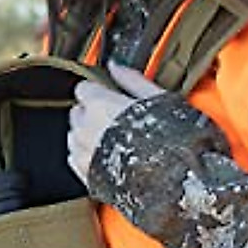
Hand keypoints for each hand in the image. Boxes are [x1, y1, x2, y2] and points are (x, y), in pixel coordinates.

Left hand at [68, 60, 164, 183]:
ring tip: (114, 139)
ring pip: (74, 135)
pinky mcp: (85, 174)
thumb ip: (131, 80)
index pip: (83, 88)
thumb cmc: (170, 140)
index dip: (99, 91)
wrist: (173, 181)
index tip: (111, 96)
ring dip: (87, 134)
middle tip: (117, 119)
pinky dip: (86, 154)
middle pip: (77, 112)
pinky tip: (105, 155)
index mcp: (100, 105)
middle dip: (91, 112)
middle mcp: (86, 128)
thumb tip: (116, 66)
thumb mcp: (157, 99)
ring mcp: (83, 153)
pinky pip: (74, 158)